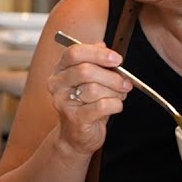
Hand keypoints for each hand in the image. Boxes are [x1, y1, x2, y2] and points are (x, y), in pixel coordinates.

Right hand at [46, 39, 131, 156]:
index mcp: (60, 70)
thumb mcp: (90, 80)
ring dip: (114, 92)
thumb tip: (103, 46)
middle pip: (85, 71)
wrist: (77, 136)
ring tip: (119, 95)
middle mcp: (57, 85)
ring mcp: (63, 102)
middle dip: (111, 76)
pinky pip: (101, 106)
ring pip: (95, 89)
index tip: (117, 59)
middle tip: (125, 82)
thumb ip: (95, 61)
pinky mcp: (74, 119)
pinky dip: (115, 105)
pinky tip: (115, 106)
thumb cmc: (86, 104)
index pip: (74, 53)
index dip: (98, 53)